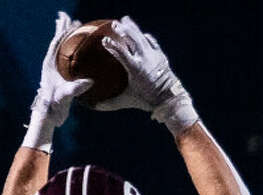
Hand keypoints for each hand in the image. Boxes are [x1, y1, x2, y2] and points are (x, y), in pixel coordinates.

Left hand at [22, 11, 92, 148]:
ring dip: (63, 35)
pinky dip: (69, 49)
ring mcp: (54, 69)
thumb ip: (76, 88)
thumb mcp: (65, 96)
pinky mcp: (58, 75)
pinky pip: (64, 58)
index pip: (56, 44)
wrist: (48, 116)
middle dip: (61, 28)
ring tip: (67, 23)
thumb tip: (89, 82)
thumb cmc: (55, 106)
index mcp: (50, 65)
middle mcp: (51, 65)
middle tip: (66, 16)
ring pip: (59, 48)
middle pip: (56, 41)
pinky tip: (75, 46)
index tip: (73, 24)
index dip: (64, 33)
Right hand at [97, 17, 196, 131]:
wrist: (167, 96)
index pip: (121, 53)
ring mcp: (152, 54)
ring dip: (132, 28)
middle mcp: (144, 58)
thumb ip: (110, 103)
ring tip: (124, 20)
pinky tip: (141, 33)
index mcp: (135, 68)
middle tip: (114, 24)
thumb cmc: (144, 99)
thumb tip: (94, 105)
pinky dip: (144, 36)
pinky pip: (151, 41)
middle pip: (132, 39)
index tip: (104, 40)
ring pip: (141, 37)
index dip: (112, 46)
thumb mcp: (126, 101)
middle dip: (123, 30)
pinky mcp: (159, 54)